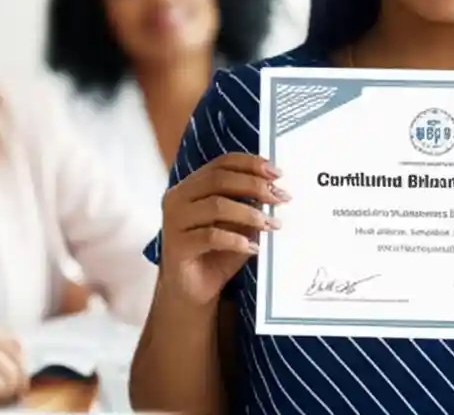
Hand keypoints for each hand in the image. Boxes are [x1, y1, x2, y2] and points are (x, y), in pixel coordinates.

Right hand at [159, 153, 287, 305]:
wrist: (194, 290)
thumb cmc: (218, 252)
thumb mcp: (238, 224)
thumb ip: (250, 205)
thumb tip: (276, 190)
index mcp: (192, 186)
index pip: (222, 164)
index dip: (250, 163)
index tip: (277, 173)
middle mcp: (178, 198)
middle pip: (219, 180)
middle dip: (254, 185)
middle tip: (280, 198)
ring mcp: (174, 221)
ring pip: (216, 206)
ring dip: (250, 214)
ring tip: (271, 224)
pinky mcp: (176, 246)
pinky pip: (211, 236)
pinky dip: (237, 240)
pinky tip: (253, 248)